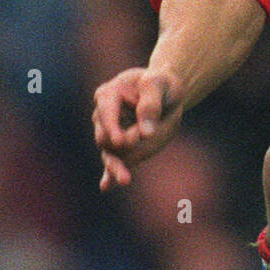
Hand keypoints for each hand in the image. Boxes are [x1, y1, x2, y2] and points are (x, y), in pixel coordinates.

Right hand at [92, 67, 184, 190]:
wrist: (166, 92)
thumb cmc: (161, 83)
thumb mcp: (159, 84)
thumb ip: (151, 105)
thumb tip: (146, 133)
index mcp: (108, 94)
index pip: (105, 113)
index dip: (112, 127)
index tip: (120, 141)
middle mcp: (103, 116)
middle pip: (105, 136)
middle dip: (122, 143)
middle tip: (146, 138)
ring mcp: (110, 134)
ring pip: (109, 154)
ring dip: (116, 166)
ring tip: (125, 180)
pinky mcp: (119, 148)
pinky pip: (113, 162)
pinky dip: (110, 175)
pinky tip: (107, 186)